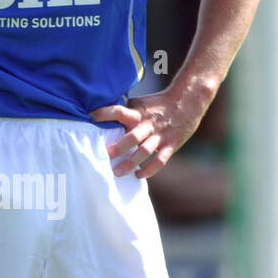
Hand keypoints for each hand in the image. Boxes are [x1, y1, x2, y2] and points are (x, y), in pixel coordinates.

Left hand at [91, 84, 210, 179]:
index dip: (104, 114)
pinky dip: (149, 170)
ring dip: (130, 163)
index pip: (118, 111)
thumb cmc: (157, 104)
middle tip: (104, 156)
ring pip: (144, 152)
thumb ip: (124, 111)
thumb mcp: (139, 103)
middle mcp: (148, 125)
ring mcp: (160, 136)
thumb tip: (101, 114)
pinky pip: (159, 161)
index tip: (90, 117)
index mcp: (138, 113)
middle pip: (131, 138)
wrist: (187, 102)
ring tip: (117, 172)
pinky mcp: (170, 145)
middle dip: (117, 149)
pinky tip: (138, 175)